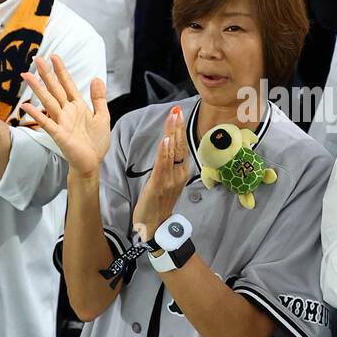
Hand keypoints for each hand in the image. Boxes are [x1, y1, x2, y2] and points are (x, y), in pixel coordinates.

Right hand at [20, 55, 109, 178]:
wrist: (93, 163)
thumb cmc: (96, 142)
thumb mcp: (103, 117)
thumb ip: (98, 98)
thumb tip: (97, 78)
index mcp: (78, 106)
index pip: (67, 84)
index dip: (61, 71)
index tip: (54, 56)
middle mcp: (67, 112)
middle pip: (55, 89)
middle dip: (46, 74)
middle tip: (36, 59)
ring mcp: (61, 122)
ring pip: (48, 101)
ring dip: (37, 89)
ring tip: (26, 75)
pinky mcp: (59, 135)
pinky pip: (46, 123)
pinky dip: (37, 114)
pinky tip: (27, 105)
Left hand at [131, 106, 191, 242]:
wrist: (154, 226)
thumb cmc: (159, 203)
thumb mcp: (166, 181)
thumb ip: (168, 165)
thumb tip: (167, 147)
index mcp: (180, 172)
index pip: (181, 146)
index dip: (180, 129)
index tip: (178, 113)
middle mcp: (178, 174)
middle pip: (179, 146)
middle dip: (177, 126)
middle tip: (177, 109)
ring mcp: (170, 180)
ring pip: (172, 152)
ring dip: (172, 133)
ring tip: (173, 118)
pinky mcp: (158, 185)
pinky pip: (162, 166)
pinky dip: (164, 152)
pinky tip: (165, 141)